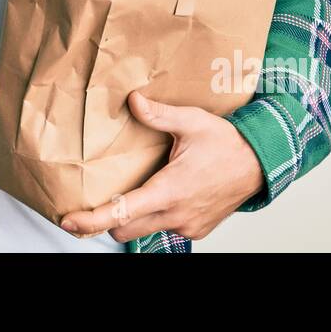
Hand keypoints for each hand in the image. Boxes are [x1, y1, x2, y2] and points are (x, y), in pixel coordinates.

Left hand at [58, 88, 264, 242]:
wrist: (262, 165)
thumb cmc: (227, 143)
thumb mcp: (192, 121)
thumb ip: (158, 114)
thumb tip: (132, 100)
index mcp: (168, 190)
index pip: (120, 211)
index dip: (90, 220)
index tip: (69, 221)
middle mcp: (175, 215)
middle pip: (124, 228)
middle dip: (109, 216)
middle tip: (104, 195)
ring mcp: (187, 226)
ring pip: (145, 230)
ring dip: (135, 215)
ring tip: (141, 189)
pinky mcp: (197, 230)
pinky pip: (166, 228)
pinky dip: (159, 216)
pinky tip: (167, 193)